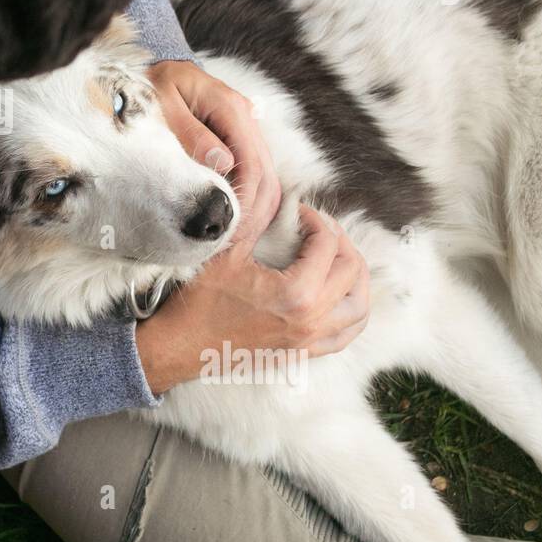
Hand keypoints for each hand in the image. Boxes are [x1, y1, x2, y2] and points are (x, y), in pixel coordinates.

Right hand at [135, 204, 370, 393]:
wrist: (182, 345)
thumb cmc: (200, 301)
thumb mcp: (226, 251)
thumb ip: (257, 216)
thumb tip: (275, 187)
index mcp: (295, 293)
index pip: (327, 245)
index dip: (316, 220)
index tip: (298, 213)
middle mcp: (311, 320)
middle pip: (351, 271)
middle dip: (340, 241)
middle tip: (319, 228)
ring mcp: (309, 340)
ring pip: (358, 307)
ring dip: (356, 278)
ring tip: (339, 258)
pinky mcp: (303, 353)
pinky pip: (346, 334)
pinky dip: (351, 312)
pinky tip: (338, 295)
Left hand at [147, 59, 281, 247]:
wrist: (158, 72)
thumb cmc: (154, 88)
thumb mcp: (162, 105)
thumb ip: (190, 133)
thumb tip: (222, 163)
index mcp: (230, 107)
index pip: (250, 162)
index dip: (244, 199)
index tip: (229, 228)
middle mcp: (246, 117)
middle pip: (267, 174)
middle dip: (255, 213)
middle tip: (235, 247)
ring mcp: (247, 129)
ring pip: (267, 177)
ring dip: (257, 211)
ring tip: (237, 242)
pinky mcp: (241, 141)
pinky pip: (255, 174)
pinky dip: (251, 200)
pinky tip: (238, 224)